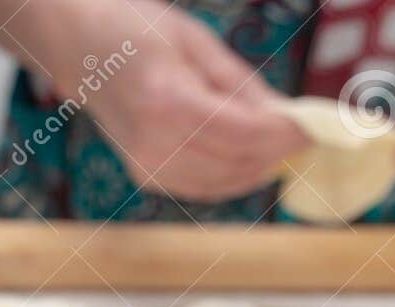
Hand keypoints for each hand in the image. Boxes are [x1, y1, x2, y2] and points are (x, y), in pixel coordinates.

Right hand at [0, 0, 306, 199]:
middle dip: (281, 151)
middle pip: (240, 163)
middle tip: (310, 135)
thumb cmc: (134, 32)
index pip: (246, 133)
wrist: (76, 48)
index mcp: (167, 104)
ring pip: (227, 182)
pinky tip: (254, 157)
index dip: (287, 133)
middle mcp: (153, 145)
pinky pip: (206, 186)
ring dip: (263, 166)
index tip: (318, 126)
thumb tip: (288, 118)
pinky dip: (237, 175)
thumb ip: (242, 87)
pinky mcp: (147, 178)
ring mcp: (146, 168)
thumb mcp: (196, 44)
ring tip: (287, 145)